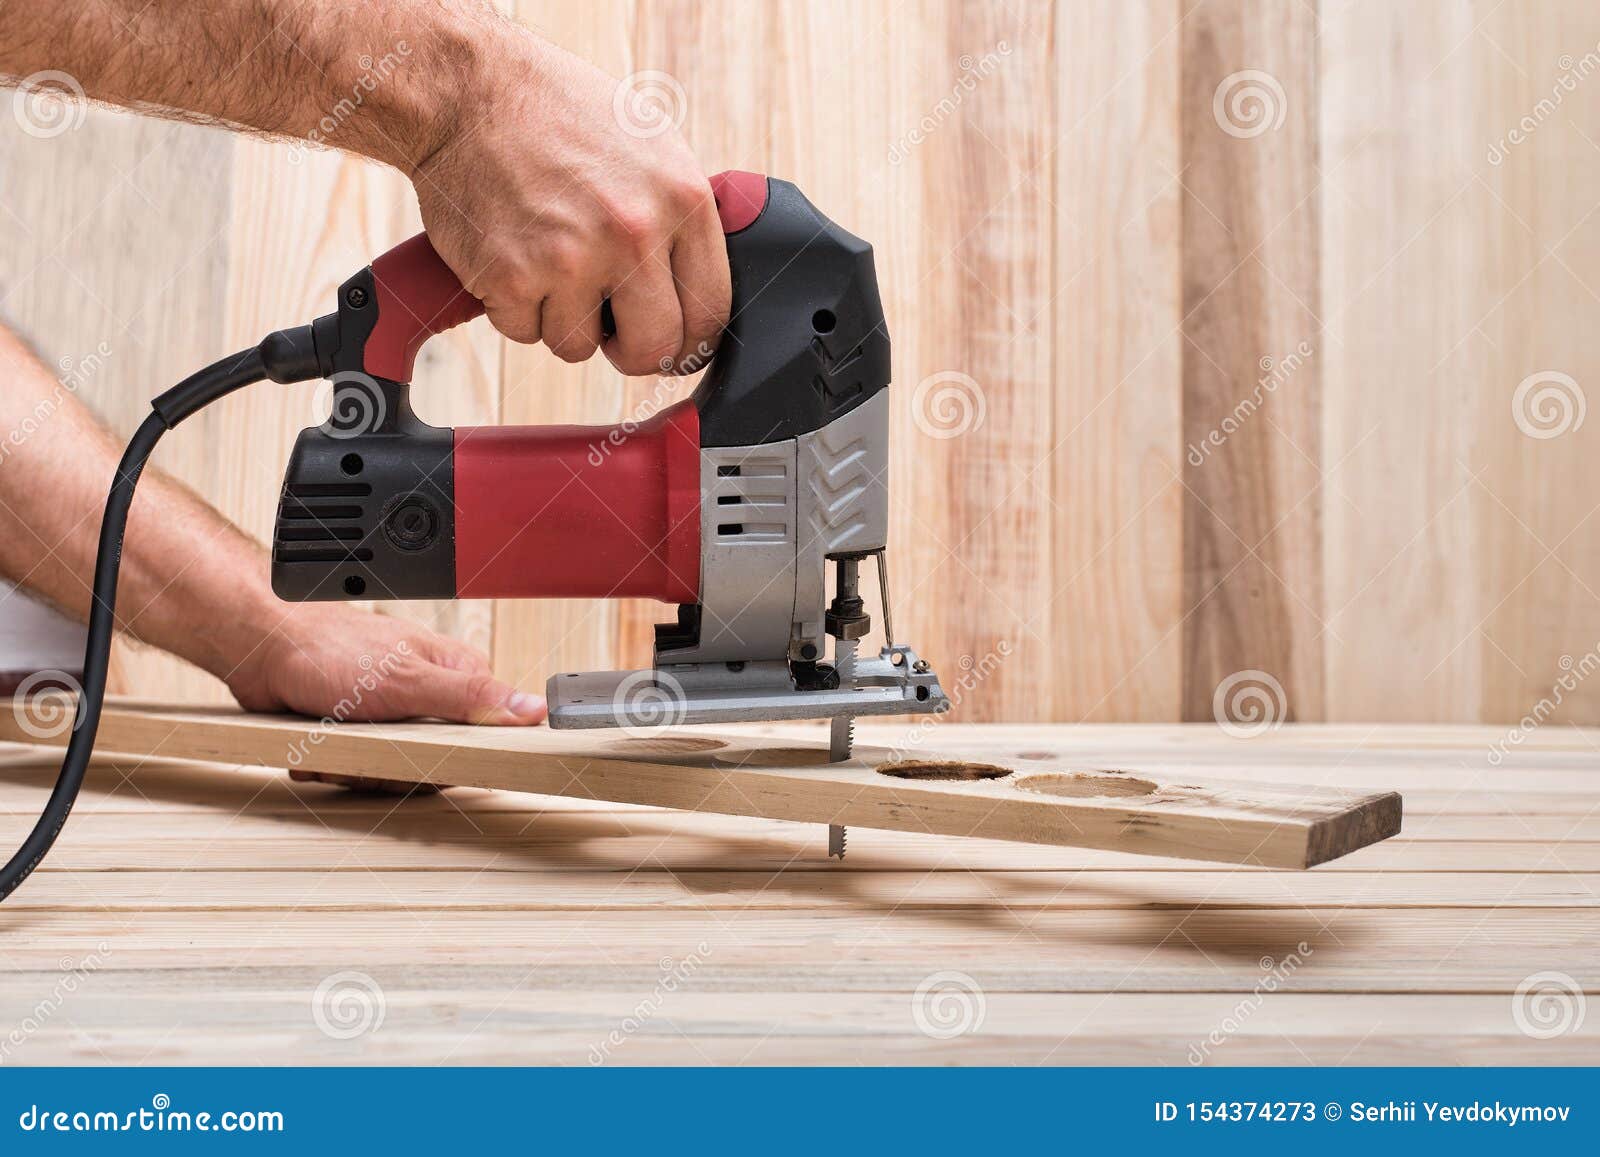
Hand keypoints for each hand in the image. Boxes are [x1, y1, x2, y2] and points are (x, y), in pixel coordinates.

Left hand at [224, 604, 542, 794]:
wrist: (265, 650)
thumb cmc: (330, 649)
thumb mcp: (410, 679)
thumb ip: (472, 698)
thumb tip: (534, 709)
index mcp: (457, 676)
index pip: (480, 739)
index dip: (447, 759)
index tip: (418, 759)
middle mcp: (430, 695)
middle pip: (433, 763)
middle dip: (390, 766)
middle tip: (364, 744)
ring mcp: (395, 714)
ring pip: (394, 770)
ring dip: (357, 765)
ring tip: (335, 739)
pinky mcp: (363, 729)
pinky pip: (362, 768)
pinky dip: (337, 764)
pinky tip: (322, 745)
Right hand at [409, 28, 730, 374]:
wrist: (468, 90)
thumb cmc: (558, 115)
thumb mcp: (651, 147)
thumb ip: (680, 219)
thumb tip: (698, 290)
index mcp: (682, 199)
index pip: (711, 310)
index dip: (690, 340)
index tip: (672, 343)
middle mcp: (634, 232)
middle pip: (655, 348)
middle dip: (632, 350)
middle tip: (612, 331)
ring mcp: (572, 258)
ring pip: (580, 346)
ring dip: (561, 319)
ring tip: (548, 259)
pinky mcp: (512, 278)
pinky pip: (524, 332)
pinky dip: (514, 307)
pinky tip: (512, 254)